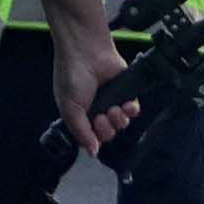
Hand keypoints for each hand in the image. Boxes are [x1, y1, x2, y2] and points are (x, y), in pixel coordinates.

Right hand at [51, 27, 136, 156]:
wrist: (86, 51)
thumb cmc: (71, 74)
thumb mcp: (69, 108)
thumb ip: (81, 132)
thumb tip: (91, 152)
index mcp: (80, 115)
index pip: (92, 138)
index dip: (95, 138)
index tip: (93, 127)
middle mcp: (96, 110)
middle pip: (109, 134)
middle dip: (107, 129)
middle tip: (101, 116)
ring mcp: (111, 101)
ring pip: (122, 124)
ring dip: (119, 120)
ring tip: (112, 108)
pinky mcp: (126, 92)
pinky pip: (133, 111)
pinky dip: (131, 110)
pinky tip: (125, 105)